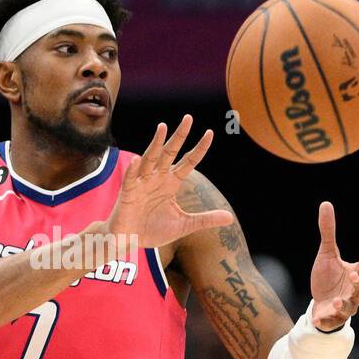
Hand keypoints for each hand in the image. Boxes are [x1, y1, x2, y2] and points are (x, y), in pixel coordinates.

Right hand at [105, 114, 232, 249]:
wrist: (130, 241)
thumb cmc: (154, 230)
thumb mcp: (185, 225)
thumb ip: (205, 219)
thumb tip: (230, 218)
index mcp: (171, 183)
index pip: (189, 161)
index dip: (199, 148)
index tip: (210, 133)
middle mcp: (158, 178)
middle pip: (170, 153)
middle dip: (179, 136)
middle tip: (189, 118)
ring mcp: (142, 183)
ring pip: (150, 159)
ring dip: (156, 144)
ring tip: (163, 127)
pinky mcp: (128, 194)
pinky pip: (130, 179)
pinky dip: (132, 170)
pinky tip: (136, 159)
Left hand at [309, 201, 358, 330]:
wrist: (321, 302)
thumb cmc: (328, 277)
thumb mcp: (326, 253)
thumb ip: (328, 232)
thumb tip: (325, 204)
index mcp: (355, 273)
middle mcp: (354, 291)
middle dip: (358, 283)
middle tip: (354, 276)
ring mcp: (345, 306)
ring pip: (350, 307)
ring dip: (344, 304)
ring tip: (336, 300)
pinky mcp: (333, 318)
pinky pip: (332, 321)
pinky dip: (326, 320)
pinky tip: (317, 319)